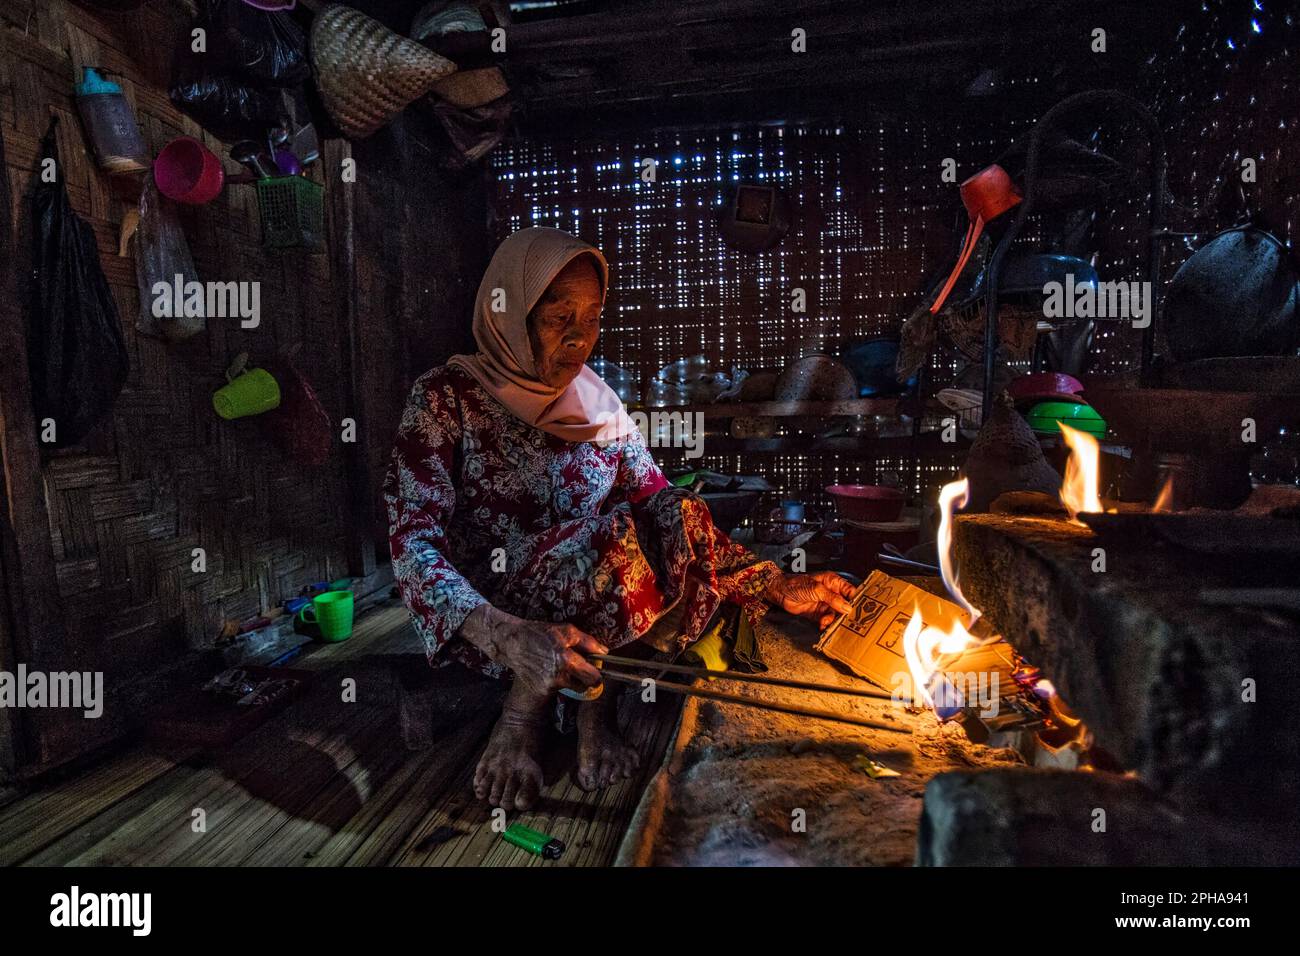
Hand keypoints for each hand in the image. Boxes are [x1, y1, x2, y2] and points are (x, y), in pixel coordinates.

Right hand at [459, 604, 606, 694]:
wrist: (513, 643)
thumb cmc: (540, 634)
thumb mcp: (567, 631)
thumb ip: (588, 642)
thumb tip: (604, 652)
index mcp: (567, 659)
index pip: (593, 677)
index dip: (597, 675)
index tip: (596, 671)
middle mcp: (559, 676)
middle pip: (584, 687)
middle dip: (585, 679)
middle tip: (581, 669)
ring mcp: (549, 685)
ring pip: (571, 688)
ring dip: (571, 680)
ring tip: (561, 666)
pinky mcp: (541, 691)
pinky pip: (558, 689)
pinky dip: (557, 682)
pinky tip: (549, 670)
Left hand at [765, 571, 854, 628]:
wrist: (780, 592)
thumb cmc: (797, 584)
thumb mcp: (817, 589)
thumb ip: (833, 598)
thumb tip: (847, 607)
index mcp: (834, 582)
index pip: (850, 591)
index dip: (856, 600)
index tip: (862, 610)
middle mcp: (832, 594)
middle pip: (845, 606)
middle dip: (845, 614)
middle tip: (847, 621)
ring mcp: (825, 604)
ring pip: (836, 615)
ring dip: (833, 620)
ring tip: (826, 622)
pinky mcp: (818, 614)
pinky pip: (826, 621)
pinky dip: (825, 625)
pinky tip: (822, 626)